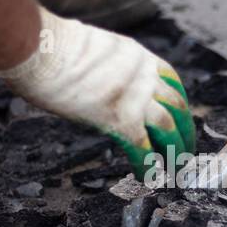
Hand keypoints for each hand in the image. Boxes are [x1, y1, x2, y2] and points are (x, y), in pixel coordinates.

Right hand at [0, 8, 196, 178]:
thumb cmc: (50, 48)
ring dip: (175, 151)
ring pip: (168, 128)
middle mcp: (144, 76)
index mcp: (138, 56)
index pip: (171, 81)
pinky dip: (148, 166)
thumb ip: (107, 66)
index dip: (179, 104)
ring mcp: (135, 98)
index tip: (180, 117)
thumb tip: (98, 80)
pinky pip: (143, 149)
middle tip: (185, 149)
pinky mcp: (120, 120)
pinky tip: (148, 178)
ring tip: (176, 169)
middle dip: (184, 131)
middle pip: (177, 106)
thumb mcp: (92, 49)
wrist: (40, 51)